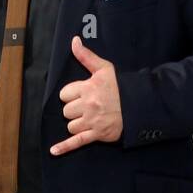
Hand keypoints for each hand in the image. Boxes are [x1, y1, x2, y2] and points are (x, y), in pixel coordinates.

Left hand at [51, 35, 122, 154]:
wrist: (138, 105)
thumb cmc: (120, 86)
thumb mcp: (103, 68)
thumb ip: (86, 56)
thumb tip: (74, 40)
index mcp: (87, 88)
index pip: (65, 94)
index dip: (71, 95)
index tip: (82, 94)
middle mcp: (88, 105)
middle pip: (66, 111)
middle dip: (74, 109)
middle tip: (88, 107)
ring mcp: (91, 121)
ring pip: (71, 126)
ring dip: (76, 124)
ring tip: (89, 119)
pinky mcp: (96, 135)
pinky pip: (77, 142)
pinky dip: (64, 147)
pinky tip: (54, 151)